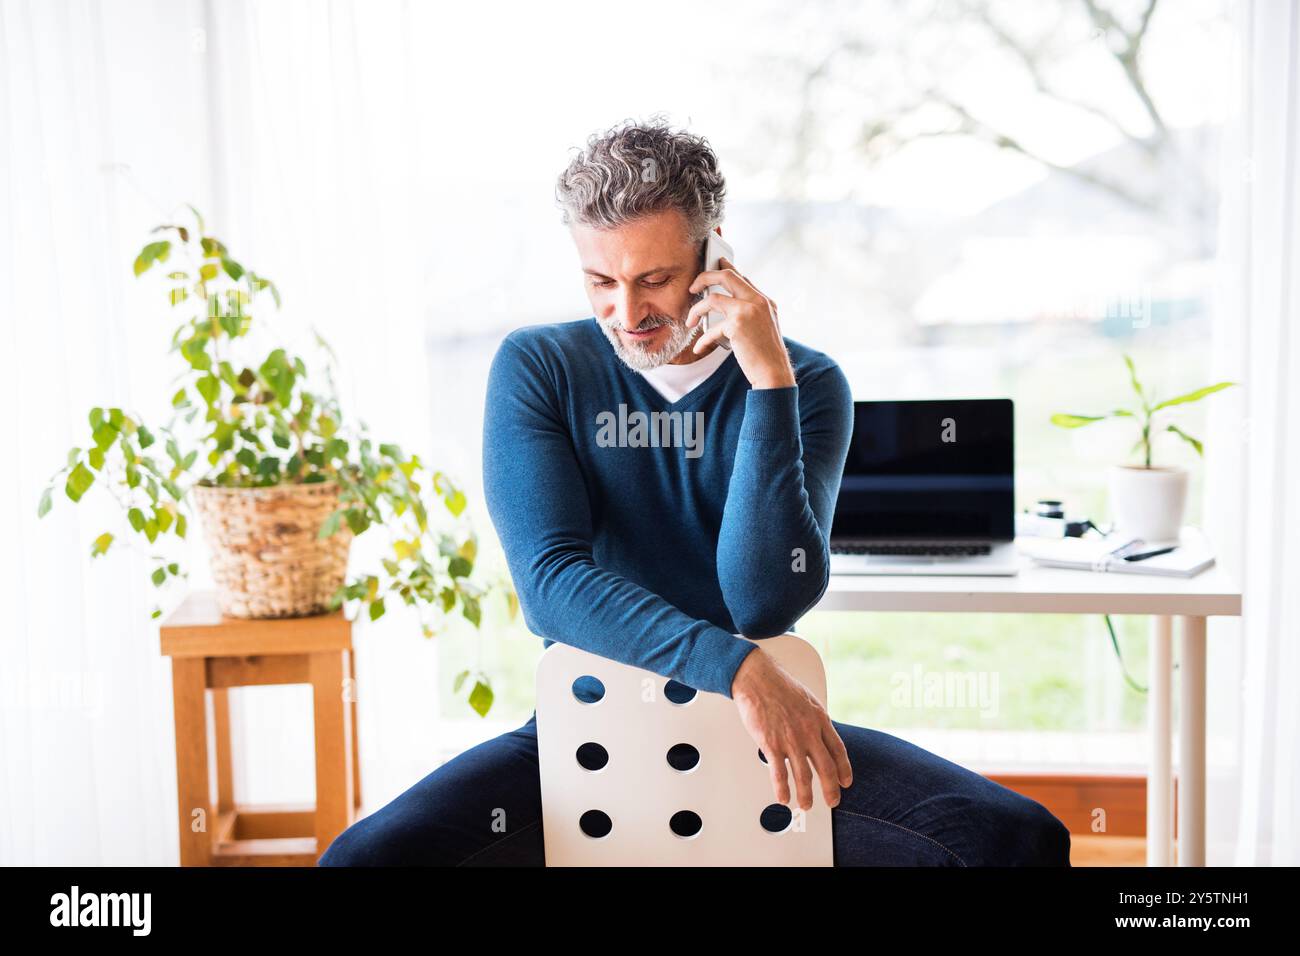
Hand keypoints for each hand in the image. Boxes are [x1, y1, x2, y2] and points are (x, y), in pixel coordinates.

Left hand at [686, 256, 795, 389]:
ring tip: (690, 321)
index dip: (727, 268)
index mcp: (765, 301)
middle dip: (705, 277)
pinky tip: (698, 349)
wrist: (774, 372)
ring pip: (712, 299)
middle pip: (727, 276)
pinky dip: (703, 340)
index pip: (743, 278)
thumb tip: (727, 307)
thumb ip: (750, 314)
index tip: (716, 263)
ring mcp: (747, 311)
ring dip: (696, 310)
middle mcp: (757, 301)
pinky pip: (711, 329)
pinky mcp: (736, 325)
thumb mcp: (764, 328)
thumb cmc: (766, 355)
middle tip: (693, 287)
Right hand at [730, 645, 852, 810]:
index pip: (838, 750)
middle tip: (832, 801)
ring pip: (803, 775)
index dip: (844, 769)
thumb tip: (819, 735)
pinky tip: (783, 798)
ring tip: (805, 805)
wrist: (758, 679)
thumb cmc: (780, 686)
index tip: (845, 782)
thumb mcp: (808, 700)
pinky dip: (782, 789)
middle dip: (831, 789)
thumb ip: (815, 720)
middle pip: (825, 768)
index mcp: (820, 720)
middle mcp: (808, 732)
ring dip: (806, 795)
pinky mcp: (771, 744)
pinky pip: (779, 773)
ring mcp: (790, 740)